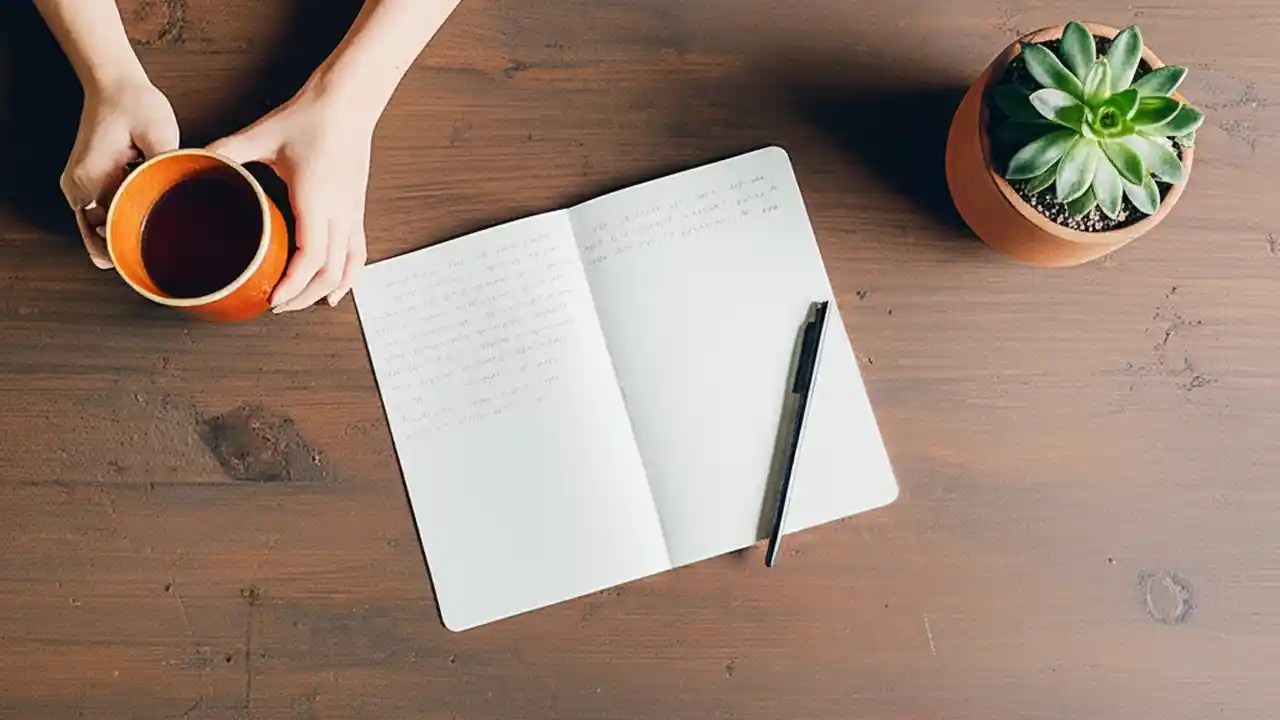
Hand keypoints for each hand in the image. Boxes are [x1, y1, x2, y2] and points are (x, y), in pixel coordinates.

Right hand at [60, 79, 178, 268]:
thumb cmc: (135, 104)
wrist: (112, 84)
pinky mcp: (80, 182)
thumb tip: (178, 193)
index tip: (156, 256)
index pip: (111, 229)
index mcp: (94, 177)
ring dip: (116, 238)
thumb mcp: (160, 133)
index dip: (134, 245)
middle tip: (156, 259)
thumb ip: (166, 165)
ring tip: (146, 248)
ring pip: (92, 230)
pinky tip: (132, 229)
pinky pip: (92, 215)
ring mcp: (75, 185)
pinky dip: (109, 224)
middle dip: (124, 250)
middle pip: (98, 237)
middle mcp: (77, 185)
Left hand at [207, 89, 371, 311]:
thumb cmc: (310, 118)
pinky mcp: (357, 210)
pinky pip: (358, 254)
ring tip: (304, 304)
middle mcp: (339, 212)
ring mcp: (352, 213)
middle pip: (329, 273)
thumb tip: (195, 161)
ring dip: (327, 291)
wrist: (347, 103)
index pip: (310, 258)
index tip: (273, 299)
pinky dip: (349, 277)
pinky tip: (337, 291)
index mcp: (316, 199)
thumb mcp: (261, 134)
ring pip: (347, 268)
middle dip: (304, 296)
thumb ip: (226, 150)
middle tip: (277, 305)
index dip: (293, 285)